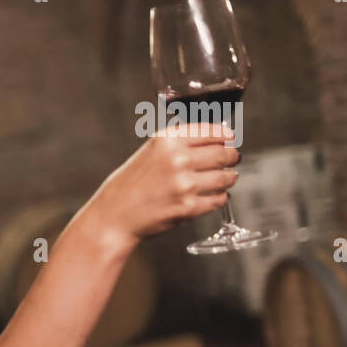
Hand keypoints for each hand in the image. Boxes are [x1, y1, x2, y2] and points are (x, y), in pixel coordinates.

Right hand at [80, 123, 240, 252]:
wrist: (115, 214)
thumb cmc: (132, 184)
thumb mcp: (151, 152)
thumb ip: (181, 144)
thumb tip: (219, 140)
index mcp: (167, 140)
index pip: (212, 131)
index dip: (226, 137)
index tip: (230, 140)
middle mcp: (177, 159)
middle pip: (224, 154)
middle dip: (231, 157)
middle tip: (230, 160)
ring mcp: (184, 184)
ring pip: (226, 177)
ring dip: (227, 179)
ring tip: (221, 180)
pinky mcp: (188, 207)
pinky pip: (218, 200)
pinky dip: (218, 198)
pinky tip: (209, 197)